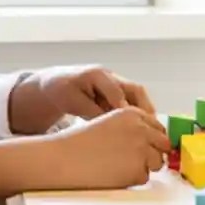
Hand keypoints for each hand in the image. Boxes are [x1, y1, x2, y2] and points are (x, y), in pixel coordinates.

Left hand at [32, 65, 155, 119]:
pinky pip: (130, 100)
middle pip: (135, 89)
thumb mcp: (71, 101)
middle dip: (144, 108)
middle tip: (150, 127)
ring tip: (148, 129)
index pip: (117, 92)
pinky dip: (136, 112)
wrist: (54, 83)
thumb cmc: (60, 91)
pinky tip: (137, 127)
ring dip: (143, 111)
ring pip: (136, 95)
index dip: (125, 109)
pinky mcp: (115, 91)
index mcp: (97, 74)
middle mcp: (110, 76)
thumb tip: (110, 124)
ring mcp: (114, 82)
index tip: (131, 125)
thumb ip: (91, 112)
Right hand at [51, 107, 171, 188]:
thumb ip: (132, 128)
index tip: (146, 147)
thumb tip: (156, 141)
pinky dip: (132, 180)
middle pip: (163, 144)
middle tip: (134, 161)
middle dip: (153, 153)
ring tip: (118, 166)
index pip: (158, 127)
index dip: (153, 140)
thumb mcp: (109, 123)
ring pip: (157, 162)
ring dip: (143, 167)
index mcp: (132, 113)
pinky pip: (145, 178)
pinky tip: (113, 174)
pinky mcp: (137, 170)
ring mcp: (141, 149)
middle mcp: (141, 128)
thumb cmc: (80, 143)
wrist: (62, 158)